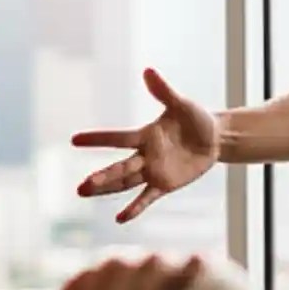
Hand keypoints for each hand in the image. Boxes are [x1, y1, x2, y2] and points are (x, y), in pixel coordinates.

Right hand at [72, 68, 218, 221]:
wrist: (214, 139)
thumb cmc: (196, 119)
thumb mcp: (181, 104)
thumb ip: (163, 91)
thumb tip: (148, 70)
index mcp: (145, 135)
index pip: (118, 138)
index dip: (98, 139)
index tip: (74, 140)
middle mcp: (145, 155)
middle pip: (119, 168)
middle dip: (101, 177)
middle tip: (80, 187)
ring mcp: (153, 171)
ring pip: (126, 182)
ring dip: (108, 189)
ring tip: (86, 193)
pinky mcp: (165, 184)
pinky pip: (147, 197)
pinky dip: (135, 208)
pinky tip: (121, 218)